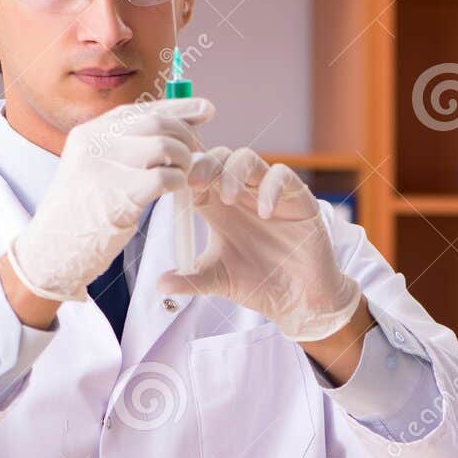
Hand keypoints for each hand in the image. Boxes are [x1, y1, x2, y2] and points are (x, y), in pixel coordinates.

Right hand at [5, 98, 213, 302]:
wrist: (51, 251)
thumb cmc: (83, 213)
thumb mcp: (95, 169)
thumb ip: (126, 147)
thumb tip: (178, 124)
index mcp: (89, 133)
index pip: (141, 109)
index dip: (179, 107)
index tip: (205, 109)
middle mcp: (94, 143)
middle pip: (157, 122)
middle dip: (186, 135)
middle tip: (194, 153)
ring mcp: (105, 168)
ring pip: (165, 146)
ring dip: (184, 161)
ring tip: (183, 175)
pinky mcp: (119, 196)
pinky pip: (165, 178)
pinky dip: (179, 182)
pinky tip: (176, 191)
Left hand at [157, 146, 361, 342]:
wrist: (298, 299)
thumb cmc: (258, 283)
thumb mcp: (218, 280)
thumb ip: (190, 279)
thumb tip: (160, 284)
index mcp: (218, 207)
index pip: (197, 176)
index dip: (184, 177)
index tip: (174, 190)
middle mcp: (242, 194)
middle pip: (219, 158)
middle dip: (205, 165)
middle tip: (195, 183)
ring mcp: (269, 193)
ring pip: (248, 158)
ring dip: (233, 171)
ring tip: (226, 197)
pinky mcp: (297, 198)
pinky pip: (282, 176)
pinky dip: (271, 187)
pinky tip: (264, 212)